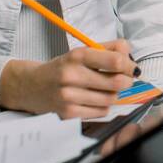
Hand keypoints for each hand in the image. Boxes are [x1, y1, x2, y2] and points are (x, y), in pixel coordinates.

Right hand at [0, 39, 138, 118]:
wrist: (30, 86)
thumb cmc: (62, 68)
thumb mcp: (81, 52)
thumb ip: (109, 49)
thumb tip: (130, 55)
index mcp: (78, 56)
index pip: (115, 61)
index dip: (129, 65)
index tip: (131, 68)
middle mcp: (72, 75)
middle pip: (117, 82)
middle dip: (127, 81)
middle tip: (125, 80)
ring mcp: (68, 96)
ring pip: (110, 98)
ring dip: (114, 94)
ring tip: (106, 89)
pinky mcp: (67, 113)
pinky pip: (101, 112)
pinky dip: (104, 106)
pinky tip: (95, 100)